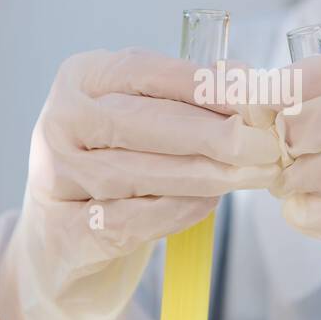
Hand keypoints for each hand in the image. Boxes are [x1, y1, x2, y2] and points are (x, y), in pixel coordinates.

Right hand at [0, 48, 279, 319]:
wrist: (60, 248)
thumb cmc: (113, 170)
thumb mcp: (140, 121)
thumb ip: (185, 101)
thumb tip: (246, 83)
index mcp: (79, 80)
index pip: (144, 71)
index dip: (204, 83)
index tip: (256, 95)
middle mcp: (58, 123)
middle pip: (142, 122)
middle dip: (213, 134)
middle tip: (266, 146)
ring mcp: (54, 179)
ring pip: (140, 173)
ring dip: (205, 175)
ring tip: (252, 175)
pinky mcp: (62, 233)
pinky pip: (131, 219)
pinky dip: (176, 211)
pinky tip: (209, 204)